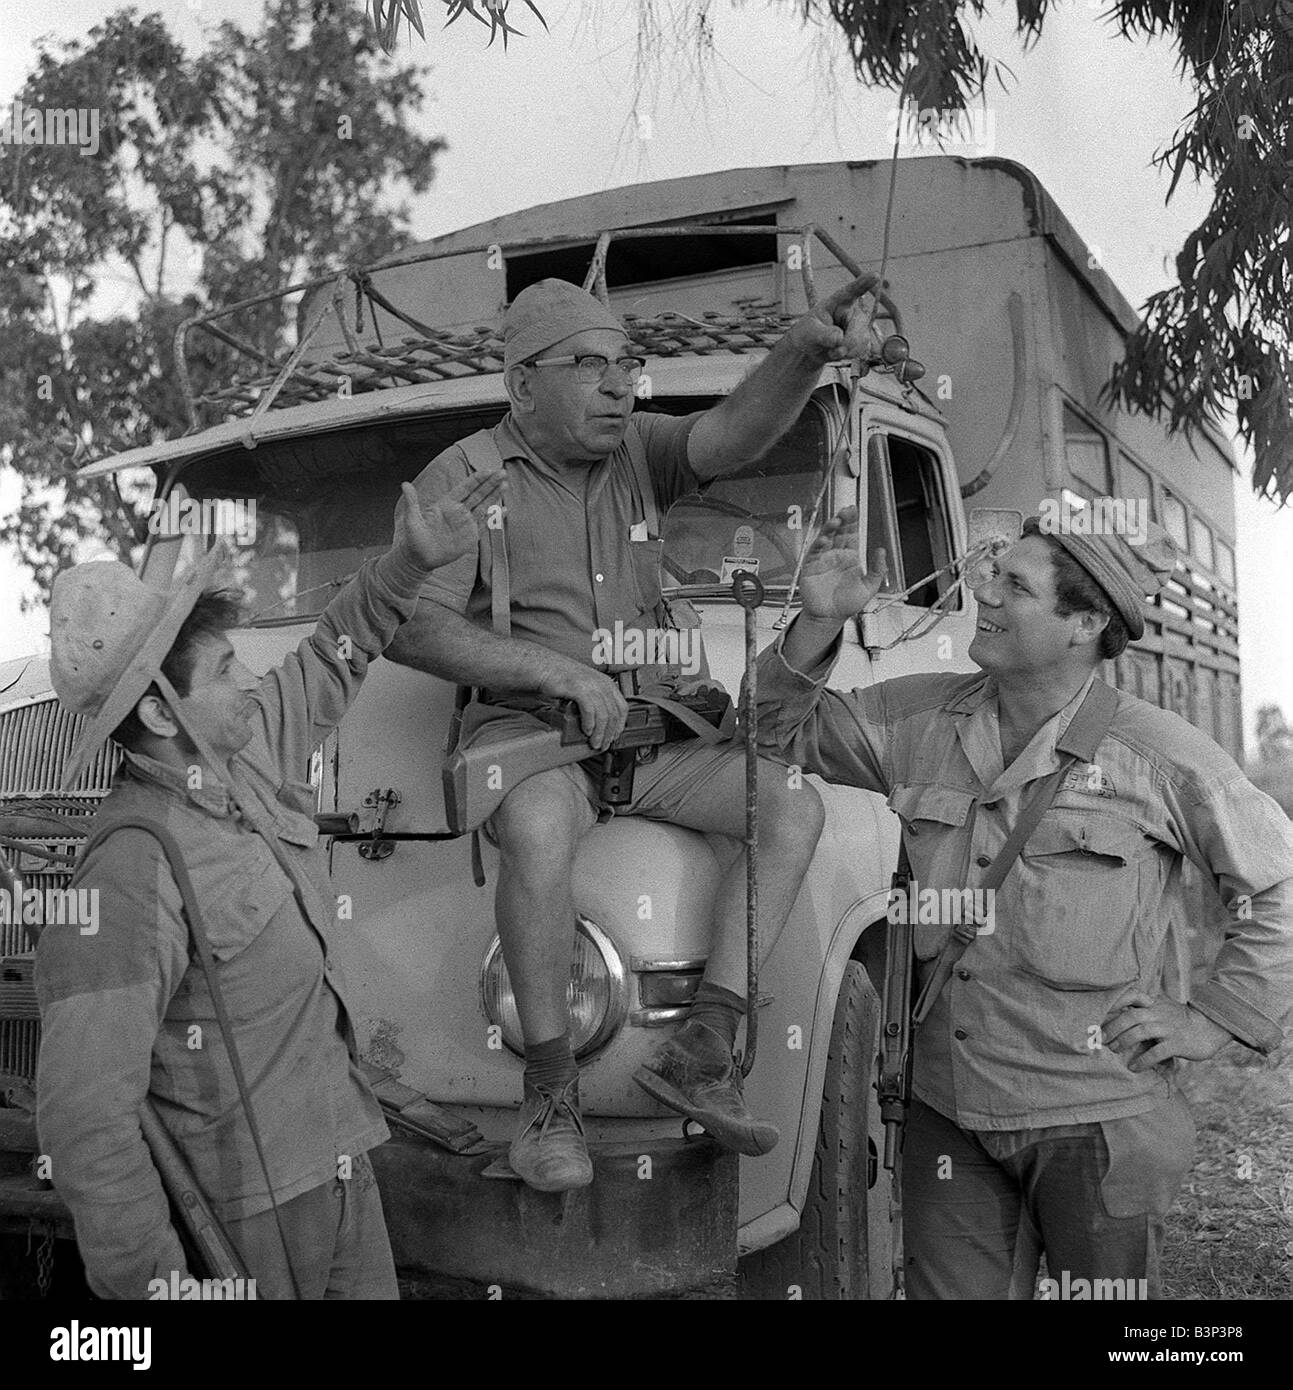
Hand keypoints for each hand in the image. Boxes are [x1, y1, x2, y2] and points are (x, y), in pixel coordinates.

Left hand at [393, 472, 504, 571]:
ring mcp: (466, 524)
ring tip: (506, 485)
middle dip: (490, 483)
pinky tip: (505, 510)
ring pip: (484, 506)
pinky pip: (485, 525)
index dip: (477, 479)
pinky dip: (495, 518)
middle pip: (478, 494)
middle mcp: (458, 511)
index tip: (488, 470)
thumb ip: (412, 502)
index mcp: (446, 504)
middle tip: (503, 472)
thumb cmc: (414, 539)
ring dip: (495, 496)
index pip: (465, 488)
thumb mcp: (412, 520)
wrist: (419, 559)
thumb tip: (404, 484)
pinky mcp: (471, 537)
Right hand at [544, 661, 628, 751]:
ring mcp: (591, 685)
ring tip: (594, 743)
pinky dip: (590, 723)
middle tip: (603, 745)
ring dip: (600, 733)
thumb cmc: (563, 679)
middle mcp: (602, 683)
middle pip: (613, 714)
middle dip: (609, 734)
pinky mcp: (578, 688)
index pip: (622, 707)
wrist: (545, 668)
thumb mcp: (586, 688)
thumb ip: (595, 701)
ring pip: (603, 715)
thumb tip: (600, 725)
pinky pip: (590, 710)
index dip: (619, 725)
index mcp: (607, 683)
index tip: (614, 736)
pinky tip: (587, 731)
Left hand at [790, 273, 879, 363]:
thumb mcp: (810, 332)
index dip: (864, 283)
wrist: (810, 349)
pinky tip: (838, 353)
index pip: (851, 291)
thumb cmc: (808, 333)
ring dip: (846, 351)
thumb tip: (839, 338)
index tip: (875, 276)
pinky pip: (863, 350)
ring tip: (831, 350)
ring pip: (863, 340)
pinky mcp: (862, 340)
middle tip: (835, 350)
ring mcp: (858, 326)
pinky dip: (849, 356)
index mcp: (838, 302)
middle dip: (848, 341)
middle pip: (860, 324)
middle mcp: (851, 311)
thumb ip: (823, 334)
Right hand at [799, 507, 888, 619]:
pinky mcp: (811, 567)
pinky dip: (818, 544)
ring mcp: (823, 559)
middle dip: (842, 519)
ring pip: (825, 538)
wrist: (830, 618)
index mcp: (850, 557)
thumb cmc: (846, 604)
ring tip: (835, 520)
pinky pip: (814, 552)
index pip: (851, 534)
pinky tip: (824, 540)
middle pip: (838, 532)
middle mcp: (836, 555)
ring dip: (829, 528)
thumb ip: (878, 570)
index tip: (854, 510)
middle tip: (846, 510)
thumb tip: (882, 552)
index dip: (853, 521)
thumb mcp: (870, 587)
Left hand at [1101, 991, 1231, 1071]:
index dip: (1114, 1002)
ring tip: (1114, 1050)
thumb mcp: (1160, 1008)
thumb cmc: (1179, 1020)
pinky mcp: (1178, 1043)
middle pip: (1131, 1016)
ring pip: (1142, 1031)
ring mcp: (1169, 1028)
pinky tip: (1134, 1067)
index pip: (1131, 996)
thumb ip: (1142, 1009)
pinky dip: (1144, 1060)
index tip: (1098, 1013)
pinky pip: (1158, 1052)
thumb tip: (1114, 1017)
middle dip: (1113, 1027)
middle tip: (1101, 1038)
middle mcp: (1159, 1013)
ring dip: (1124, 1041)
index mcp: (1153, 1003)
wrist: (1210, 1028)